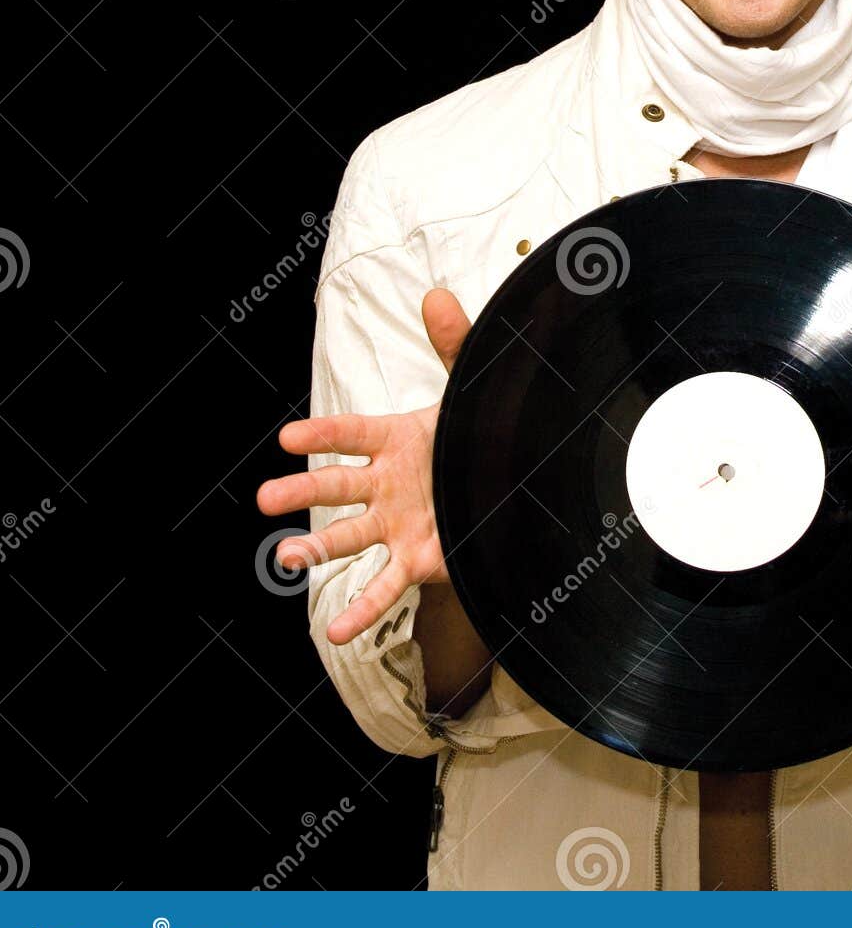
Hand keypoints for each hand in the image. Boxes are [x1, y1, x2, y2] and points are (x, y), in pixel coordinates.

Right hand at [256, 288, 471, 645]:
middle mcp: (388, 483)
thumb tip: (437, 295)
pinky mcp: (418, 558)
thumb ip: (454, 346)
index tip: (287, 438)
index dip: (323, 433)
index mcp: (397, 438)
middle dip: (301, 490)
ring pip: (348, 536)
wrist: (511, 481)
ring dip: (316, 548)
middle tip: (264, 497)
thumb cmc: (479, 434)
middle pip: (337, 485)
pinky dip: (359, 610)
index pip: (353, 432)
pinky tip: (334, 632)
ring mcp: (397, 523)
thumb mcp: (471, 388)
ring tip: (285, 558)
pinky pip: (384, 586)